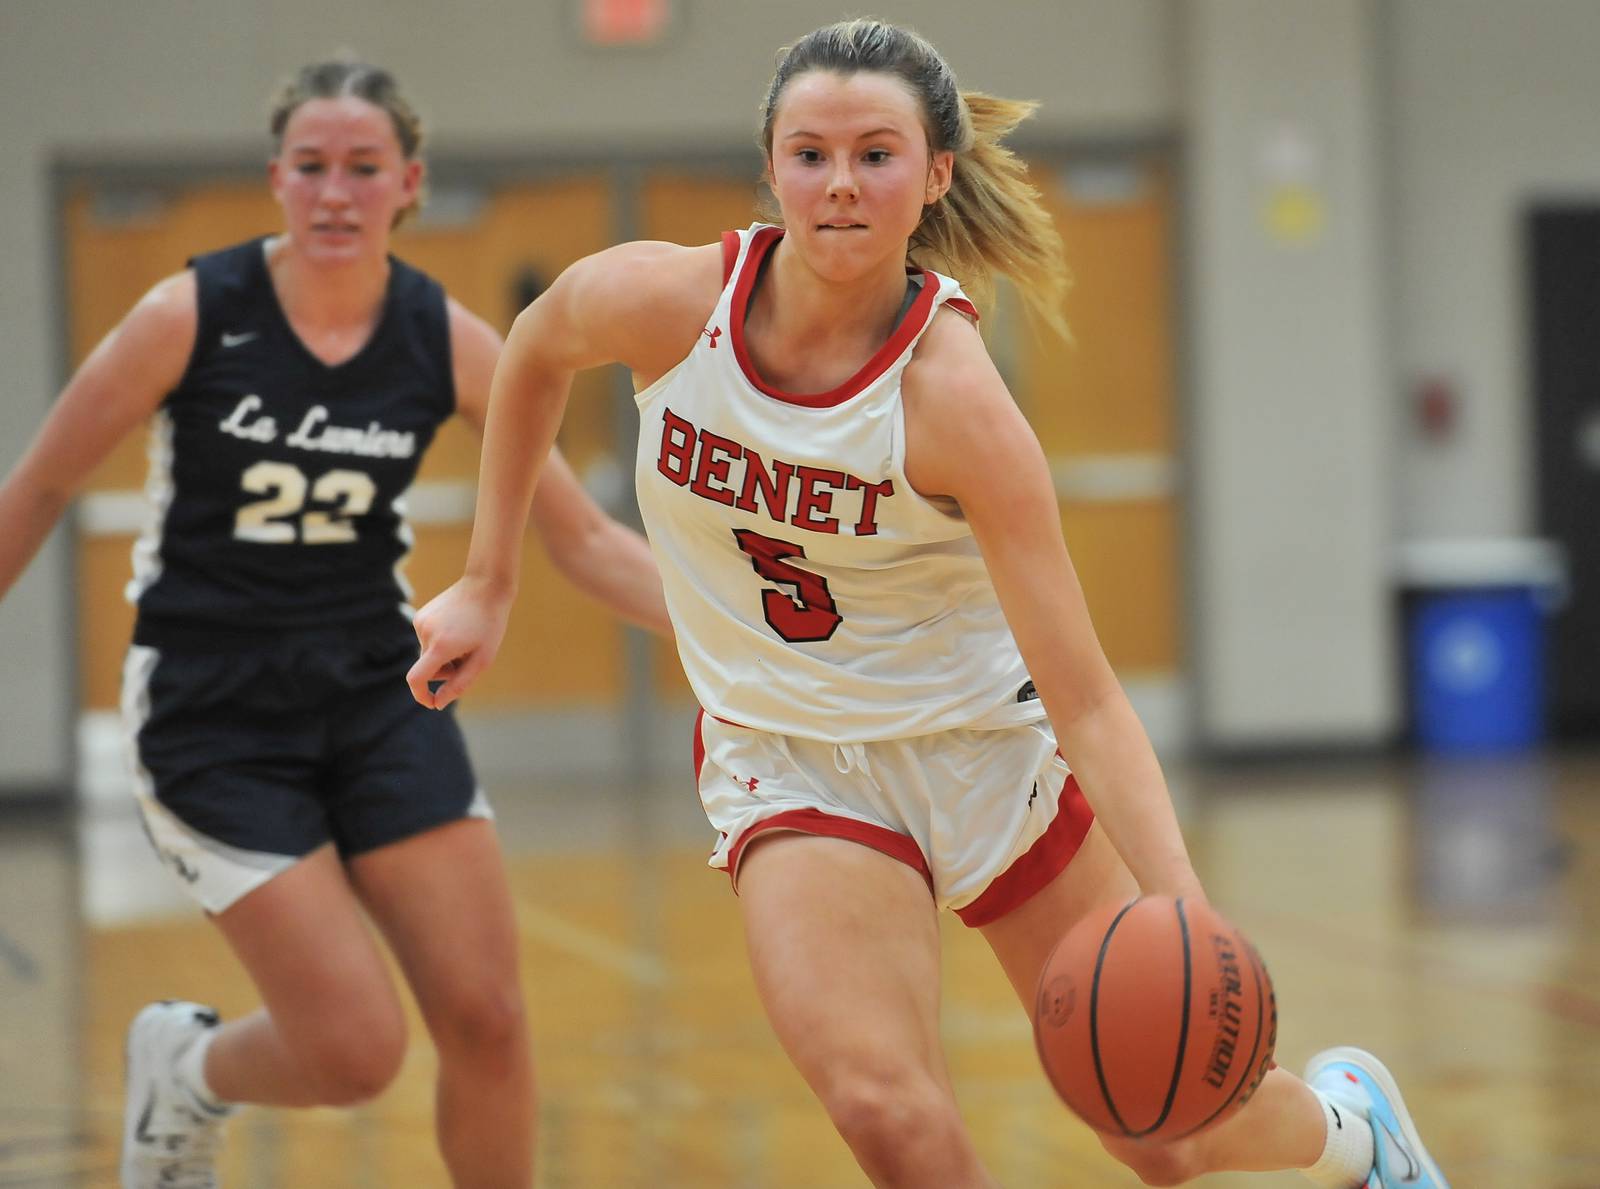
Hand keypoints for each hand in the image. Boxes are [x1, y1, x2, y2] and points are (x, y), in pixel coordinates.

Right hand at [406, 576, 513, 709]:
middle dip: (446, 670)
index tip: (431, 702)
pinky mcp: (420, 615)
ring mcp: (420, 622)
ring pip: (428, 654)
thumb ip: (459, 684)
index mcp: (440, 646)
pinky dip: (440, 641)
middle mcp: (425, 633)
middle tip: (468, 657)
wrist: (486, 586)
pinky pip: (427, 639)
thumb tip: (438, 704)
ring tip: (464, 638)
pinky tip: (456, 627)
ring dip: (444, 654)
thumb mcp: (482, 659)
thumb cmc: (489, 625)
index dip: (420, 695)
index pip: (416, 679)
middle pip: (428, 668)